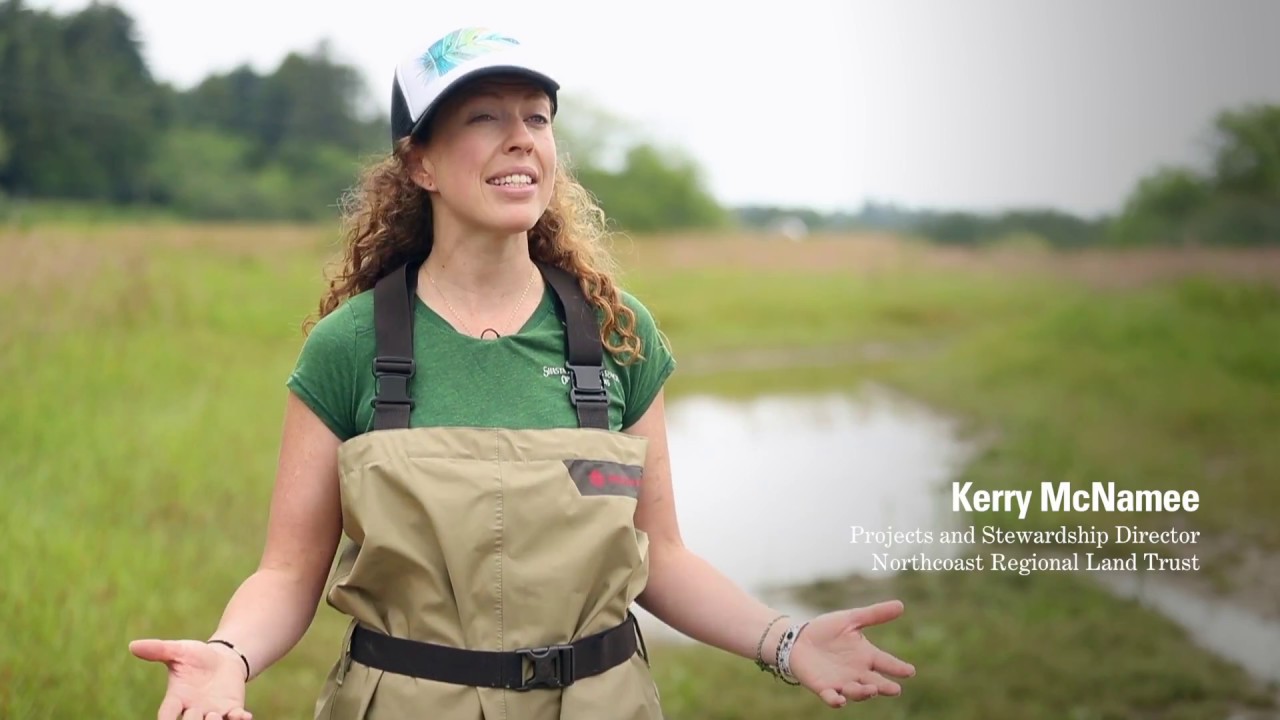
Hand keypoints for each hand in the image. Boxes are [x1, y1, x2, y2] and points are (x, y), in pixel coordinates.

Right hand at [129, 639, 253, 719]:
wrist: (223, 659)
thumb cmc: (196, 657)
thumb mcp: (179, 651)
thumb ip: (159, 650)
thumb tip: (132, 645)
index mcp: (176, 699)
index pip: (166, 715)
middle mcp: (193, 710)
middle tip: (196, 712)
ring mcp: (213, 713)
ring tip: (215, 716)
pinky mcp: (231, 710)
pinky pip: (235, 719)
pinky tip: (244, 716)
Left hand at [786, 600, 915, 708]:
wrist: (798, 639)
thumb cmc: (826, 630)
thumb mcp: (851, 619)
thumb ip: (874, 615)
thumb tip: (901, 605)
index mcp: (866, 656)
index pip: (886, 662)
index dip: (898, 668)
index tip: (910, 671)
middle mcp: (857, 673)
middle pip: (875, 683)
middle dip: (885, 687)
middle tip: (895, 689)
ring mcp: (841, 682)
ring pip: (856, 692)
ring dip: (863, 693)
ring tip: (871, 690)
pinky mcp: (824, 687)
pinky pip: (831, 697)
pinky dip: (836, 700)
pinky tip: (839, 701)